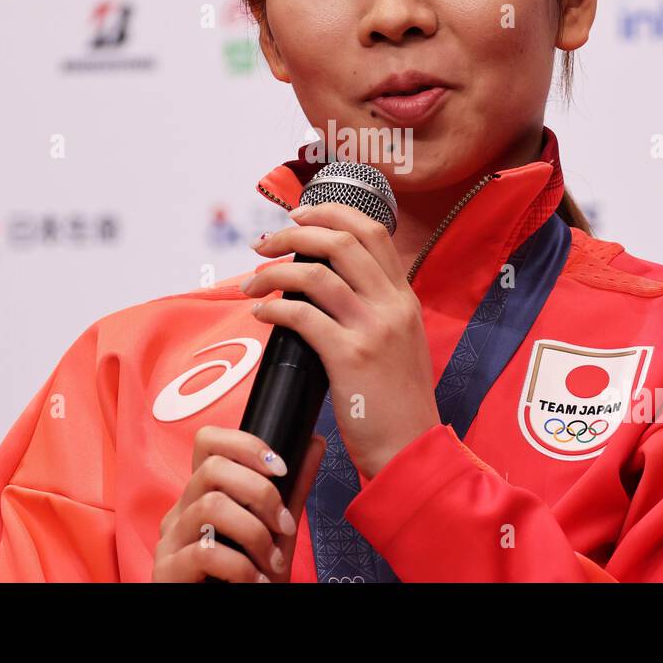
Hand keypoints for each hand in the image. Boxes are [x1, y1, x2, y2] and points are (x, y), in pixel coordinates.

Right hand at [152, 426, 325, 581]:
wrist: (234, 616)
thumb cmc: (252, 578)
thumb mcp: (278, 531)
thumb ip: (292, 489)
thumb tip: (314, 442)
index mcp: (203, 494)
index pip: (208, 441)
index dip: (245, 444)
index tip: (281, 468)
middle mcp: (181, 510)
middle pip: (212, 468)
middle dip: (261, 493)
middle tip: (284, 525)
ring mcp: (170, 539)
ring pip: (210, 506)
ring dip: (255, 534)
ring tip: (272, 562)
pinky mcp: (167, 570)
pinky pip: (204, 552)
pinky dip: (241, 568)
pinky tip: (256, 581)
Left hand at [242, 201, 441, 480]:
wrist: (410, 448)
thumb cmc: (398, 403)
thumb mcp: (402, 342)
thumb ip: (376, 311)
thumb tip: (327, 289)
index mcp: (404, 297)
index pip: (372, 232)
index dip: (331, 214)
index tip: (298, 216)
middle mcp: (392, 305)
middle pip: (340, 241)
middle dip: (293, 233)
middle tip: (264, 244)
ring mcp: (373, 329)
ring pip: (316, 274)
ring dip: (274, 272)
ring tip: (251, 283)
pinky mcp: (350, 357)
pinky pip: (302, 316)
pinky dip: (274, 309)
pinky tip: (261, 314)